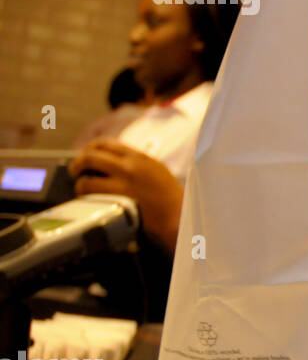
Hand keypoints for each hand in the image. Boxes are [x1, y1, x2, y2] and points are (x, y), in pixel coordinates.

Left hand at [69, 139, 183, 252]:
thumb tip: (111, 160)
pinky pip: (92, 200)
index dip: (89, 148)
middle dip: (77, 164)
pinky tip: (91, 204)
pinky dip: (87, 201)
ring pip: (87, 181)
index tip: (85, 155)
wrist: (179, 216)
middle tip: (75, 172)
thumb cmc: (170, 196)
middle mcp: (129, 168)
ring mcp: (123, 187)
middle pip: (90, 157)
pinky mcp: (118, 204)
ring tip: (83, 192)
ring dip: (81, 186)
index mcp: (139, 157)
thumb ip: (136, 162)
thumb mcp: (156, 170)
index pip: (105, 143)